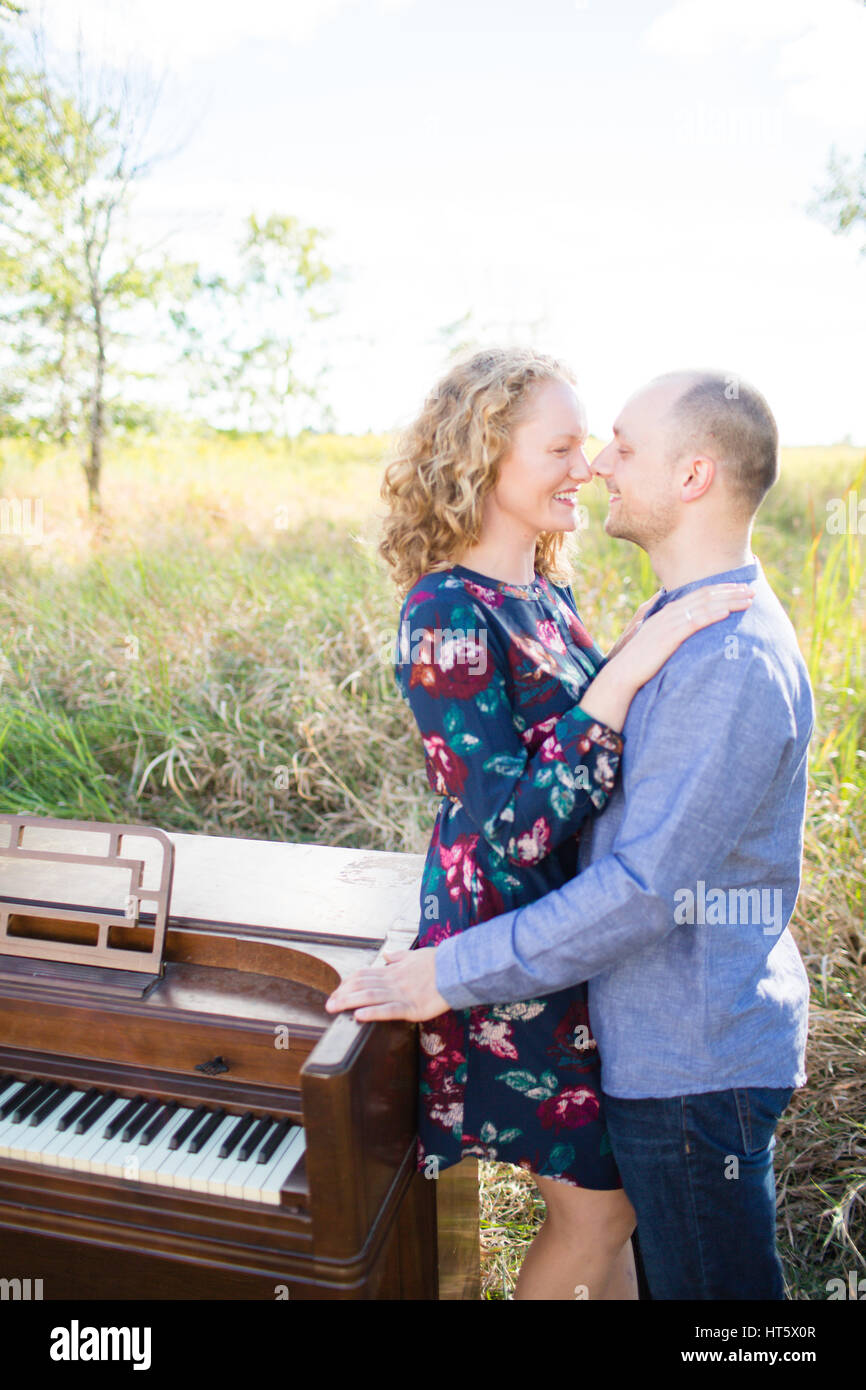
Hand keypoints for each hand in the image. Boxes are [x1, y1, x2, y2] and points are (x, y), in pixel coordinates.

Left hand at [324, 947, 448, 1022]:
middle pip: (362, 986)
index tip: (337, 991)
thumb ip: (400, 957)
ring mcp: (402, 994)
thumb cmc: (439, 962)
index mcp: (394, 970)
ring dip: (350, 1003)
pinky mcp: (413, 1008)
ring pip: (370, 997)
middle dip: (343, 995)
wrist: (458, 968)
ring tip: (335, 1009)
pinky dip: (372, 1012)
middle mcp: (394, 981)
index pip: (364, 975)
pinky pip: (389, 1010)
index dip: (348, 983)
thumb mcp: (416, 955)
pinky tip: (359, 1015)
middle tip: (328, 1004)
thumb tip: (388, 955)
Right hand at [580, 582, 753, 729]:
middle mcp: (669, 613)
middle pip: (704, 595)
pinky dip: (711, 615)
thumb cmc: (641, 663)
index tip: (739, 588)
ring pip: (703, 606)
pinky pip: (694, 622)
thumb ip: (673, 633)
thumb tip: (690, 633)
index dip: (720, 589)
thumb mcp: (658, 642)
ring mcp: (669, 623)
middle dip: (729, 591)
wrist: (623, 674)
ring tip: (747, 600)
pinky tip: (726, 613)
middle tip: (751, 589)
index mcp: (667, 612)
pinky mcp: (669, 637)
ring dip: (727, 601)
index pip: (698, 594)